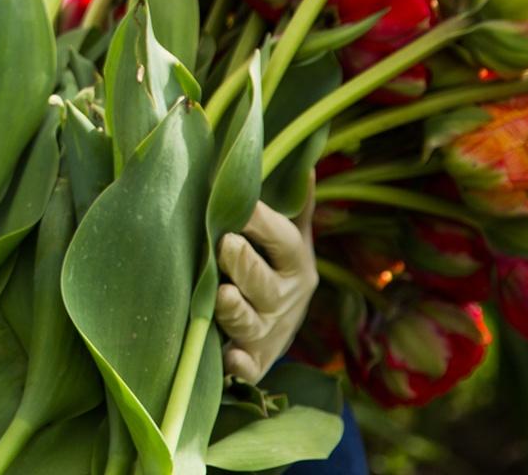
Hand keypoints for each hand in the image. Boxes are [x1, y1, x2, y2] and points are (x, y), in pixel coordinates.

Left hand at [213, 177, 317, 383]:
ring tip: (221, 294)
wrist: (283, 328)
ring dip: (236, 311)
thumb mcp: (293, 238)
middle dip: (245, 265)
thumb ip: (295, 205)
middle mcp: (285, 299)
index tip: (240, 205)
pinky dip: (240, 364)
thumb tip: (306, 162)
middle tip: (224, 243)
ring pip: (252, 324)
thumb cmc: (278, 268)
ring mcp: (270, 332)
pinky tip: (230, 359)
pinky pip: (250, 366)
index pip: (284, 241)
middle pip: (266, 285)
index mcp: (295, 264)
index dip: (262, 224)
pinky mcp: (256, 360)